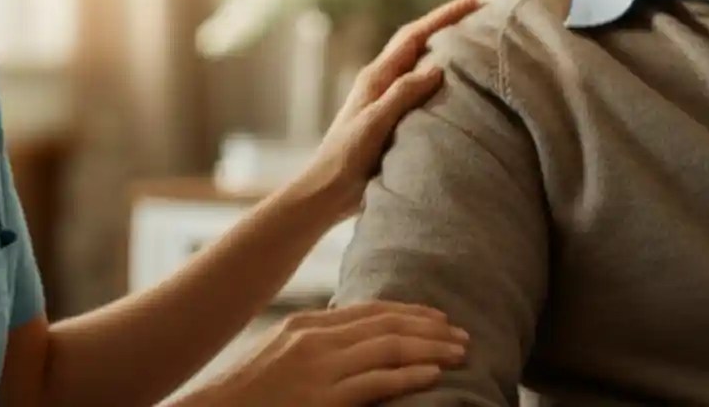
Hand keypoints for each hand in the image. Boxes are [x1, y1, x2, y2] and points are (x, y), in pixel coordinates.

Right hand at [201, 302, 469, 406]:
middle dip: (430, 328)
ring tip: (460, 353)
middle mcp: (314, 339)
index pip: (371, 310)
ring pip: (389, 348)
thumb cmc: (247, 397)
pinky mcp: (322, 400)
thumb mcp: (279, 357)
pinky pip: (376, 383)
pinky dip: (410, 376)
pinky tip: (434, 375)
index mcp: (305, 326)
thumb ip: (314, 345)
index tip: (439, 317)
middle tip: (461, 334)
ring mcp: (318, 369)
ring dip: (431, 350)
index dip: (410, 312)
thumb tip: (351, 341)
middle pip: (387, 324)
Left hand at [289, 0, 481, 217]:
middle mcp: (381, 80)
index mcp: (376, 76)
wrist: (328, 189)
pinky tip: (456, 81)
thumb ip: (403, 94)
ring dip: (444, 45)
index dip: (444, 15)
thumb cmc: (348, 157)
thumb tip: (437, 67)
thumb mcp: (375, 122)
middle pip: (417, 41)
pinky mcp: (391, 116)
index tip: (473, 0)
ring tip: (473, 37)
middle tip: (479, 10)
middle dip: (447, 22)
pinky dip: (440, 74)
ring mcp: (385, 97)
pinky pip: (420, 85)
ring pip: (419, 61)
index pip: (414, 35)